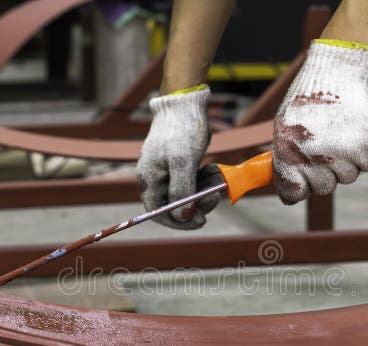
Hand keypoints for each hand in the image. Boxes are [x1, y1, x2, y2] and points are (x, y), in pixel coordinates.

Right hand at [136, 86, 220, 229]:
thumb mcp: (183, 162)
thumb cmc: (182, 130)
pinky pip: (194, 183)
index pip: (158, 213)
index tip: (200, 221)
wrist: (185, 103)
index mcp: (149, 180)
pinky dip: (206, 180)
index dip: (178, 221)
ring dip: (205, 191)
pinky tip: (214, 169)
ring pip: (188, 195)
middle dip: (198, 203)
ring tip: (217, 175)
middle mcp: (156, 179)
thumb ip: (182, 191)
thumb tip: (183, 217)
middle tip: (216, 195)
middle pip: (176, 206)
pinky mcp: (180, 166)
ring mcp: (168, 173)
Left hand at [273, 41, 367, 203]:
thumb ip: (288, 158)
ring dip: (350, 157)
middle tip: (329, 141)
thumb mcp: (286, 124)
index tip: (306, 175)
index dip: (302, 186)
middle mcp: (312, 156)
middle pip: (325, 187)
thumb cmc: (311, 93)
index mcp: (287, 151)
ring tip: (344, 128)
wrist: (339, 65)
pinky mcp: (367, 147)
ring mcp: (340, 153)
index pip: (293, 194)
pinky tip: (361, 126)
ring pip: (349, 175)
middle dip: (328, 170)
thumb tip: (294, 191)